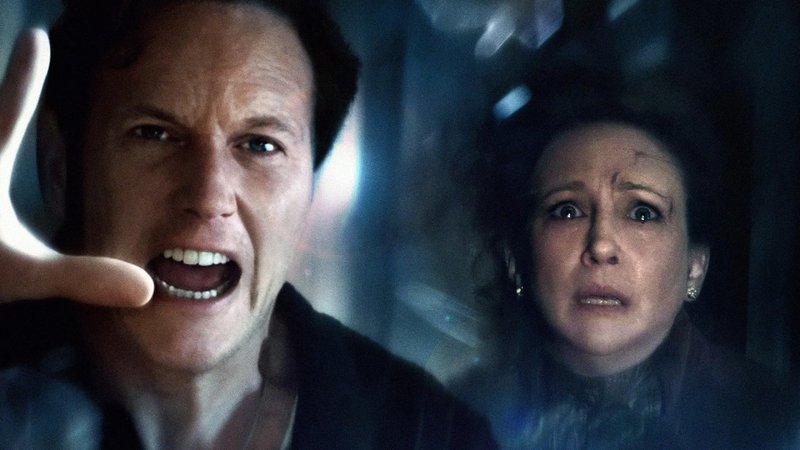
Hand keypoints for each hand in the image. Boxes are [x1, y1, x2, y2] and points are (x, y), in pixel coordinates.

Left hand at [0, 29, 152, 306]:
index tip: (36, 36)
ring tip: (15, 102)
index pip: (9, 112)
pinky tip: (6, 161)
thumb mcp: (22, 276)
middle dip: (8, 91)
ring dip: (1, 122)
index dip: (26, 76)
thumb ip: (82, 276)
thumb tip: (145, 287)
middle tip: (29, 47)